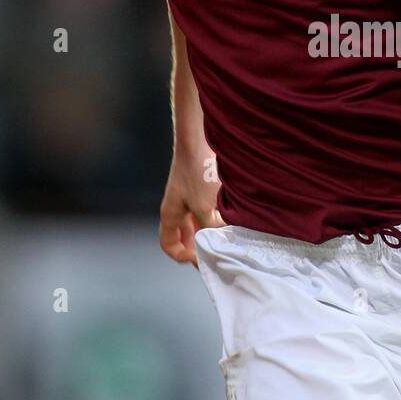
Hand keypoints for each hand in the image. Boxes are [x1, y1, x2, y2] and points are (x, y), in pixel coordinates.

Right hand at [159, 151, 224, 265]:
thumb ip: (210, 227)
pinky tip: (231, 219)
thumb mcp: (204, 206)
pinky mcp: (202, 189)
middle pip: (185, 236)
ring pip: (198, 224)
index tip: (199, 259)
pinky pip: (208, 211)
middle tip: (216, 253)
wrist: (198, 140)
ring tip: (226, 238)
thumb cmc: (195, 171)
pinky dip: (218, 219)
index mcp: (170, 214)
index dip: (182, 255)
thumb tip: (220, 242)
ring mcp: (189, 198)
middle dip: (200, 246)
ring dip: (211, 232)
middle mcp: (178, 208)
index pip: (169, 244)